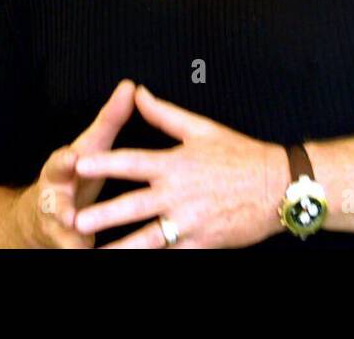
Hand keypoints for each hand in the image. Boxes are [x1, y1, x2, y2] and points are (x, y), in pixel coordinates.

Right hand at [20, 78, 135, 247]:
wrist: (38, 220)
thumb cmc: (74, 176)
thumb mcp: (88, 149)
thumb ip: (109, 122)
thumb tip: (131, 87)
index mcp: (59, 171)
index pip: (59, 163)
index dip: (65, 161)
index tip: (72, 159)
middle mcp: (53, 199)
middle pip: (54, 203)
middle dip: (61, 209)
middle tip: (69, 215)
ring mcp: (55, 227)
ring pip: (62, 235)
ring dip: (70, 240)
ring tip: (79, 244)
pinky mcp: (65, 247)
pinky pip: (73, 251)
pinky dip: (82, 253)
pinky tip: (94, 255)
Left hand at [71, 83, 286, 248]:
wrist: (279, 186)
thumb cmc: (241, 155)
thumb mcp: (202, 129)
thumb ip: (164, 114)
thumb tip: (138, 92)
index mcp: (176, 163)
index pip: (133, 161)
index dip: (104, 162)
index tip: (79, 164)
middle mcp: (179, 193)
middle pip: (134, 204)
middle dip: (103, 214)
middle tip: (74, 221)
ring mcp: (190, 221)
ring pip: (149, 238)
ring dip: (121, 246)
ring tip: (96, 254)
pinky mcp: (202, 242)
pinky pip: (172, 254)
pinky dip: (155, 259)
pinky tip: (135, 262)